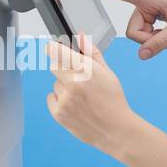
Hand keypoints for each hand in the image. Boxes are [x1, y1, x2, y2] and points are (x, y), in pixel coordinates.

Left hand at [45, 32, 139, 155]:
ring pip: (55, 84)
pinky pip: (51, 99)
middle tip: (76, 78)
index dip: (53, 48)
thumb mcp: (107, 72)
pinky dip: (59, 100)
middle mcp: (72, 84)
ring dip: (64, 87)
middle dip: (63, 68)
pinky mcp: (58, 113)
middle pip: (53, 66)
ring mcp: (64, 99)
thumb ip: (91, 53)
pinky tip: (75, 106)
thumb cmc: (113, 100)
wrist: (115, 129)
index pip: (55, 51)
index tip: (54, 48)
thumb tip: (80, 36)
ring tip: (80, 97)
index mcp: (85, 70)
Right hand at [86, 0, 166, 59]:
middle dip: (147, 40)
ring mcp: (147, 12)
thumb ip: (160, 42)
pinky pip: (144, 36)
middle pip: (132, 31)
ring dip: (152, 41)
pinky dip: (154, 41)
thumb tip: (141, 56)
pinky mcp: (150, 19)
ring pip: (137, 36)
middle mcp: (144, 4)